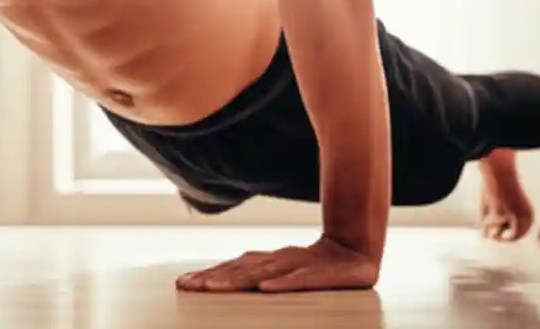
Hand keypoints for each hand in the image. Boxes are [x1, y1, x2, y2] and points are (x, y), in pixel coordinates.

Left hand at [175, 236, 377, 292]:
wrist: (357, 250)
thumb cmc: (315, 264)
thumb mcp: (283, 269)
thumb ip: (255, 272)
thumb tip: (218, 279)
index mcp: (269, 261)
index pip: (233, 268)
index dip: (208, 275)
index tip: (182, 284)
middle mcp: (279, 260)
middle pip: (241, 270)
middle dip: (213, 279)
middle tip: (188, 287)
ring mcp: (300, 265)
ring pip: (264, 274)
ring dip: (237, 281)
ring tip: (214, 288)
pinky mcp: (324, 274)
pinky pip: (300, 280)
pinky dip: (282, 283)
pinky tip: (265, 289)